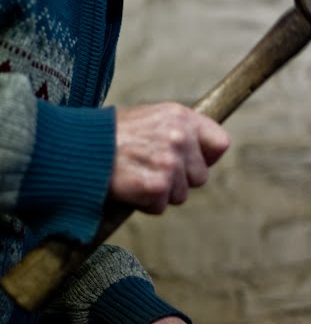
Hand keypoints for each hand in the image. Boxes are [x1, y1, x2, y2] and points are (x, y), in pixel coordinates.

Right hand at [110, 103, 229, 213]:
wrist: (78, 147)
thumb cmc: (109, 134)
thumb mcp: (150, 117)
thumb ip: (177, 131)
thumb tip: (198, 152)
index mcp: (181, 117)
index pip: (220, 144)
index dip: (205, 158)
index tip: (189, 162)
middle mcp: (180, 137)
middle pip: (199, 177)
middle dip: (178, 180)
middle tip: (149, 170)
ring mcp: (169, 163)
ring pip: (180, 195)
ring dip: (159, 193)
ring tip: (135, 175)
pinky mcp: (156, 186)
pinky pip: (160, 207)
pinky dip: (144, 204)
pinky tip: (128, 187)